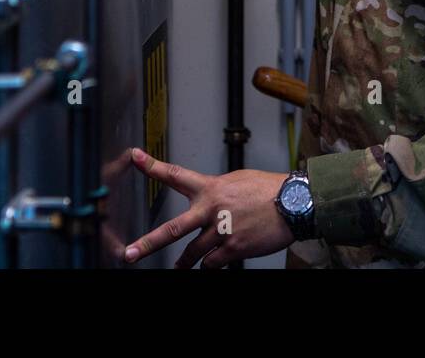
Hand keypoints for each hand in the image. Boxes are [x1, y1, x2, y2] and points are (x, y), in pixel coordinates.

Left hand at [123, 148, 293, 268]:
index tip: (134, 157)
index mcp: (211, 187)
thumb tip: (206, 202)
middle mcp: (212, 209)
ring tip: (179, 267)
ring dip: (185, 262)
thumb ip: (216, 192)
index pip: (175, 175)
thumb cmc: (267, 189)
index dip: (152, 166)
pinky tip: (216, 260)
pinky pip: (213, 263)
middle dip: (148, 243)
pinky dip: (211, 264)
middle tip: (130, 254)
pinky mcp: (234, 248)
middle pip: (173, 229)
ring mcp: (222, 230)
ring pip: (193, 253)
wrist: (294, 203)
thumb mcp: (237, 181)